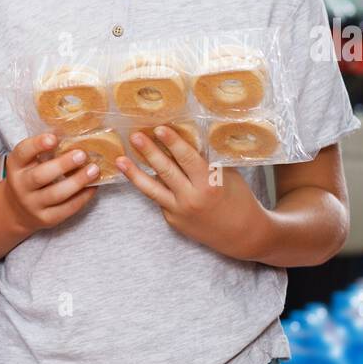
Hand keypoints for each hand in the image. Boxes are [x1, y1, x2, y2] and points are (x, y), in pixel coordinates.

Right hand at [5, 131, 100, 232]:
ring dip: (77, 181)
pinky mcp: (46, 219)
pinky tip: (93, 186)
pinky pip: (67, 209)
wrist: (18, 210)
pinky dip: (82, 197)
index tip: (54, 137)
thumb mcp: (30, 161)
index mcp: (16, 166)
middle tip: (82, 154)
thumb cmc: (30, 176)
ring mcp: (32, 205)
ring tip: (94, 170)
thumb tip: (72, 128)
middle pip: (40, 176)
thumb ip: (45, 147)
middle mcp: (20, 186)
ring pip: (56, 194)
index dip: (37, 145)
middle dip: (63, 165)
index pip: (23, 153)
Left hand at [115, 125, 266, 259]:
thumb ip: (206, 161)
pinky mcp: (172, 221)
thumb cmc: (239, 199)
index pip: (187, 159)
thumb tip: (184, 140)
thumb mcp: (227, 176)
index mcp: (209, 184)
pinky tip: (141, 174)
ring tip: (120, 159)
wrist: (242, 234)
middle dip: (148, 152)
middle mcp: (191, 199)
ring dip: (134, 173)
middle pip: (165, 171)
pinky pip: (160, 199)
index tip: (159, 128)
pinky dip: (153, 186)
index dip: (172, 142)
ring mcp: (179, 212)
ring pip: (151, 190)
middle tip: (135, 136)